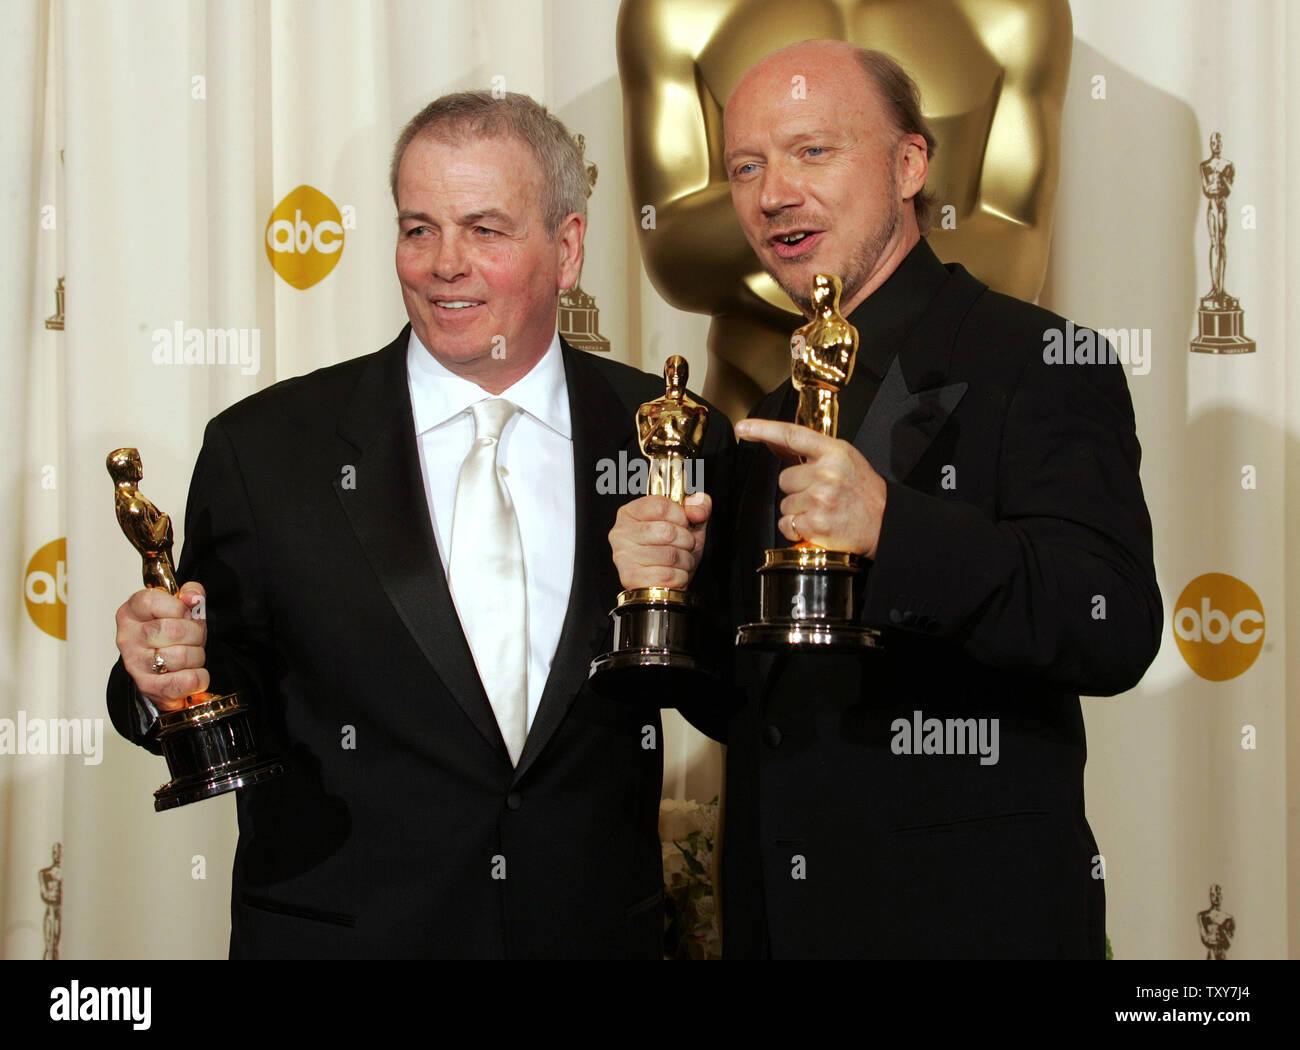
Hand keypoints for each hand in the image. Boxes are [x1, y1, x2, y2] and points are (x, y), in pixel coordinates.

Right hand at [114, 582, 208, 711]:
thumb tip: (192, 596)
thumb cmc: (171, 638)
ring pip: (181, 656)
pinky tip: (192, 672)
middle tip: (193, 638)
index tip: (183, 613)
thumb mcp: (181, 609)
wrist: (164, 674)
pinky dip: (198, 677)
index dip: (178, 607)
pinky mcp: (149, 687)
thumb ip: (190, 594)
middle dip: (195, 634)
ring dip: (197, 656)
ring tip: (190, 655)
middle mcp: (127, 638)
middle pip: (174, 630)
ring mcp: (136, 664)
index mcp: (131, 613)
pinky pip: (186, 680)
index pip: (152, 601)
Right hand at [609, 492, 711, 589]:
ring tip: (680, 561)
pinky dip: (680, 577)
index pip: (661, 506)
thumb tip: (696, 510)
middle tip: (684, 545)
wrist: (666, 583)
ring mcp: (623, 556)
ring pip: (670, 555)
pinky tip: (673, 574)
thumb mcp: (689, 523)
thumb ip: (699, 506)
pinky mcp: (630, 579)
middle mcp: (621, 532)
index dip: (681, 516)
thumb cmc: (673, 549)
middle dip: (686, 541)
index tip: (683, 523)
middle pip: (667, 531)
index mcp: (630, 512)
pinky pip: (668, 576)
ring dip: (685, 560)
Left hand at [735, 419, 886, 557]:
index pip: (792, 435)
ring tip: (824, 512)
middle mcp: (827, 472)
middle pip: (784, 479)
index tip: (743, 428)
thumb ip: (813, 453)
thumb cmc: (864, 494)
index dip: (763, 429)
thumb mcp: (845, 461)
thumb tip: (776, 443)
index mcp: (834, 452)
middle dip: (797, 490)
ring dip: (798, 511)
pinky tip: (818, 526)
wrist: (886, 523)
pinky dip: (797, 529)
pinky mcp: (815, 522)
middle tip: (822, 497)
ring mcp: (821, 497)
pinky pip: (787, 524)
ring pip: (785, 504)